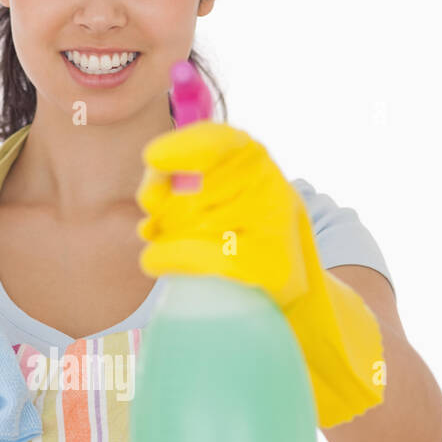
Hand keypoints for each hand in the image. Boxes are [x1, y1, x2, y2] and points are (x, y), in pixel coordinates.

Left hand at [135, 120, 385, 426]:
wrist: (291, 299)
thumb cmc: (239, 244)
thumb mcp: (218, 203)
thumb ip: (181, 191)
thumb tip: (150, 199)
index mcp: (256, 165)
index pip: (223, 143)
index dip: (186, 147)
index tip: (152, 157)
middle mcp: (272, 190)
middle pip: (194, 190)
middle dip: (163, 208)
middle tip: (154, 221)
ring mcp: (276, 231)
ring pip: (193, 227)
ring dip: (163, 241)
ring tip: (161, 251)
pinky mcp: (272, 270)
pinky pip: (205, 259)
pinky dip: (170, 260)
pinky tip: (157, 262)